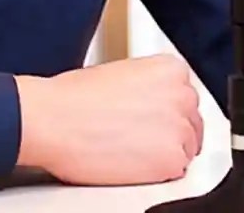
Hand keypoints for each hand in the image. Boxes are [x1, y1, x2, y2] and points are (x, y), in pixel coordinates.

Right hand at [15, 54, 202, 185]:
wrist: (52, 119)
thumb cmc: (73, 98)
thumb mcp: (121, 74)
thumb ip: (149, 88)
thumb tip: (154, 106)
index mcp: (171, 69)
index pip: (186, 98)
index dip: (166, 113)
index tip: (149, 120)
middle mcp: (182, 94)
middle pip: (191, 123)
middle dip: (169, 133)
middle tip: (137, 138)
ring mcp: (179, 128)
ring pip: (185, 149)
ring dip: (162, 153)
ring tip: (128, 149)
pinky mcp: (171, 160)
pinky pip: (175, 173)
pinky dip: (155, 174)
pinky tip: (129, 162)